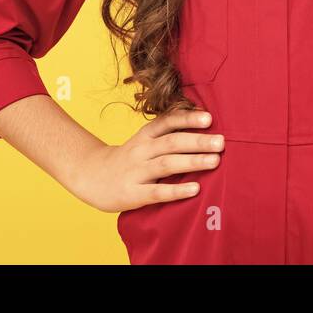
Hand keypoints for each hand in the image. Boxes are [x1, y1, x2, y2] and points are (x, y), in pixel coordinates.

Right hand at [67, 109, 223, 212]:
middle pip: (171, 142)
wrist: (91, 176)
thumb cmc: (128, 158)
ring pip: (166, 164)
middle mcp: (141, 150)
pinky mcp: (132, 194)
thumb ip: (167, 134)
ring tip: (215, 161)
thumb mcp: (143, 141)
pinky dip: (177, 190)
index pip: (167, 122)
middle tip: (221, 142)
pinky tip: (195, 189)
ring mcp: (136, 172)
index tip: (209, 118)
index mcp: (145, 136)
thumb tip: (204, 126)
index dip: (187, 119)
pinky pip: (157, 192)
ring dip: (192, 161)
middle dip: (198, 141)